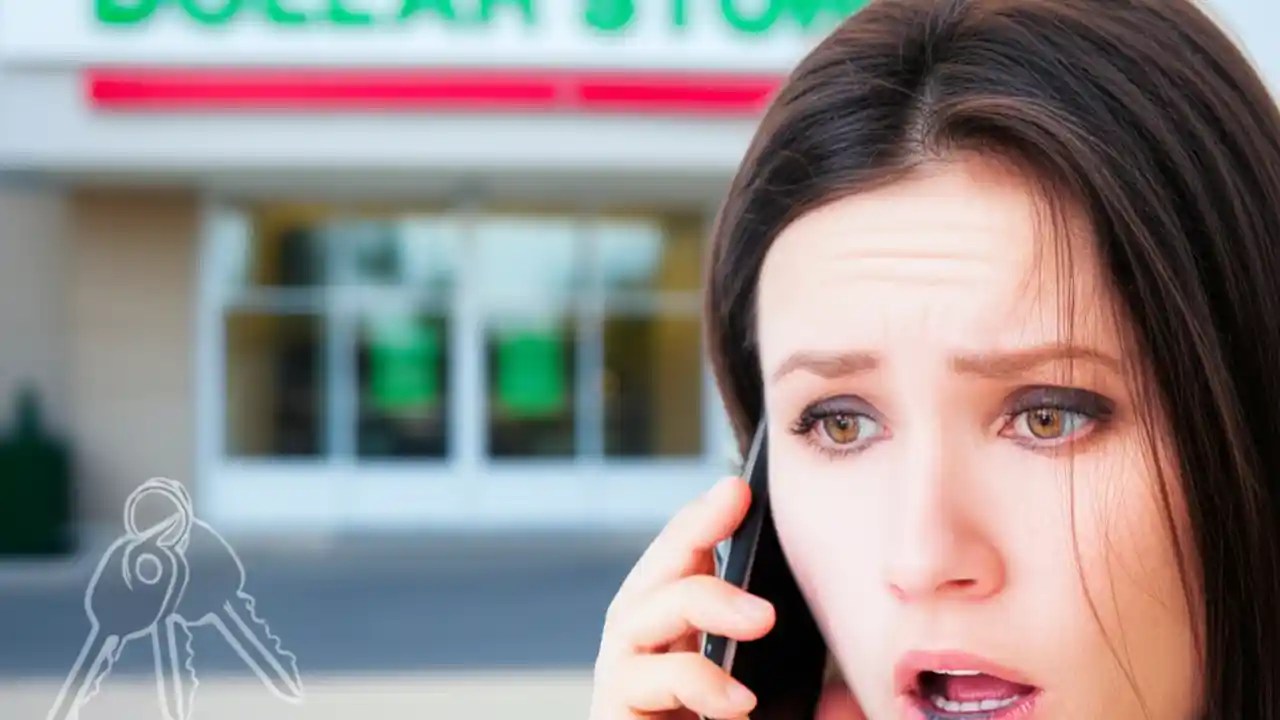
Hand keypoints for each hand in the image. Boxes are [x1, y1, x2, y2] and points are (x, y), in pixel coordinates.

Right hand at [587, 476, 868, 718]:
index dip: (703, 521)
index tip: (738, 487)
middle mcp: (641, 657)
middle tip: (735, 506)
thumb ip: (813, 704)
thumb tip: (855, 699)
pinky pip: (641, 682)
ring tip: (761, 619)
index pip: (683, 565)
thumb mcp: (779, 716)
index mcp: (678, 645)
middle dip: (690, 532)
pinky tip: (736, 701)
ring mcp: (621, 687)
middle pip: (651, 576)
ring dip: (700, 602)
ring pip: (635, 615)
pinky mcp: (612, 716)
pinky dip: (692, 682)